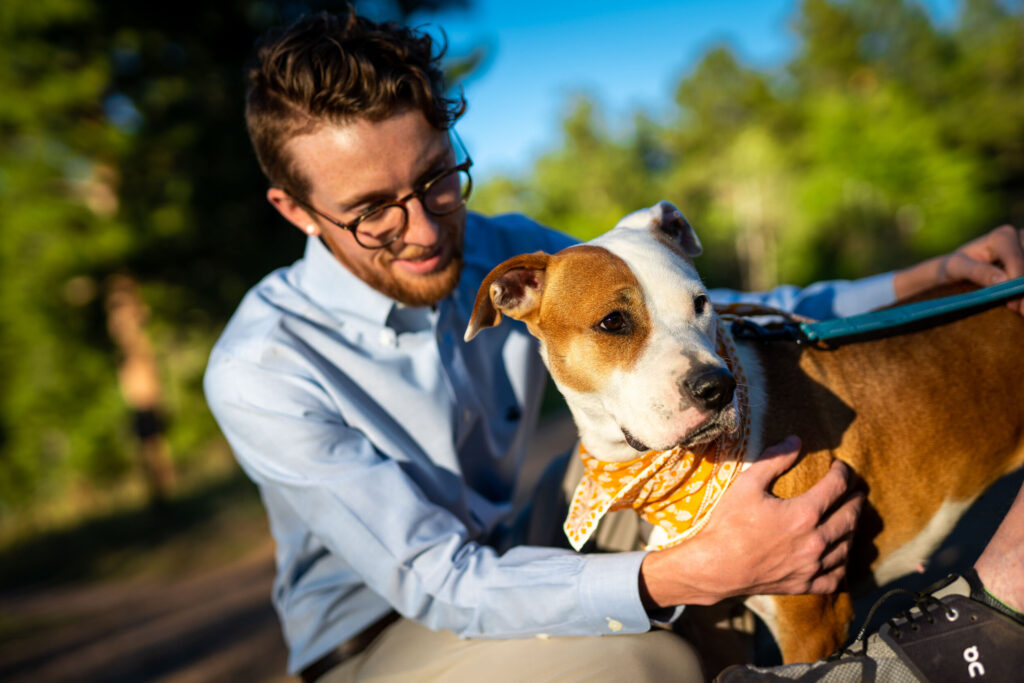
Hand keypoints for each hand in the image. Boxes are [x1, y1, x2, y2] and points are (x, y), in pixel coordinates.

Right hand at [639, 436, 863, 607]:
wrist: (715, 567)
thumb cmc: (728, 524)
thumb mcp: (747, 484)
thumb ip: (774, 459)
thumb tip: (795, 439)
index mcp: (804, 514)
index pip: (837, 487)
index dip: (842, 472)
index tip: (840, 466)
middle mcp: (816, 541)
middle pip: (850, 516)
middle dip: (855, 499)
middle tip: (855, 490)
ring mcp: (812, 566)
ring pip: (847, 546)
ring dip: (852, 528)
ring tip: (849, 517)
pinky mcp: (805, 585)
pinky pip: (837, 577)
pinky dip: (843, 564)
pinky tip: (839, 554)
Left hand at [894, 224, 1023, 314]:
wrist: (956, 270)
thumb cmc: (953, 267)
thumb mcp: (956, 268)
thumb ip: (976, 271)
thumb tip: (1002, 281)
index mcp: (1002, 237)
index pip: (1017, 261)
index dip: (1017, 283)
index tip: (1013, 307)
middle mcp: (1020, 238)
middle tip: (1022, 312)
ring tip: (1022, 312)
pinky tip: (1022, 306)